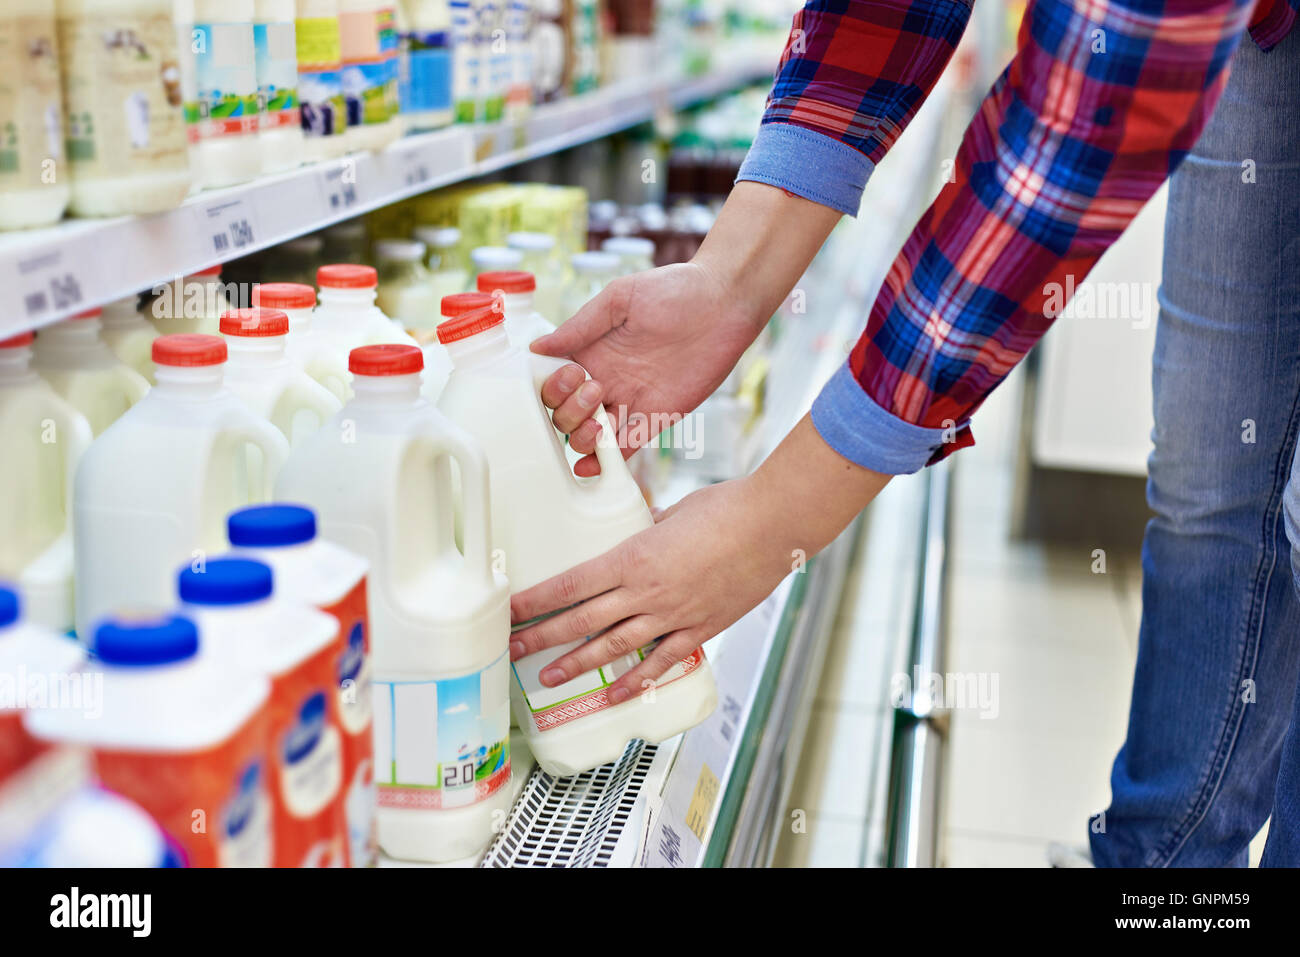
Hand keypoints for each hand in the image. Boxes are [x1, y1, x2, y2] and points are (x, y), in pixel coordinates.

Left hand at [508, 416, 891, 701]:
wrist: (772, 525)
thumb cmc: (726, 509)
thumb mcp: (673, 511)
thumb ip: (650, 525)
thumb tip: (641, 525)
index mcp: (632, 557)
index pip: (570, 584)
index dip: (535, 602)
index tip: (511, 611)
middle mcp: (645, 592)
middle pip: (580, 620)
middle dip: (541, 636)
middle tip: (511, 648)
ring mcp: (671, 615)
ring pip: (613, 646)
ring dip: (577, 663)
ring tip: (547, 676)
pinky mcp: (699, 629)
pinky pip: (660, 662)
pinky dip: (637, 680)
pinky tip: (616, 693)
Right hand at [533, 181, 842, 475]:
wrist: (723, 302)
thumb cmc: (672, 289)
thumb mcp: (618, 299)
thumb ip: (579, 327)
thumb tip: (537, 348)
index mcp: (590, 352)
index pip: (554, 383)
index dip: (553, 386)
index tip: (569, 373)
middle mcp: (605, 380)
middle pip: (566, 414)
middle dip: (570, 410)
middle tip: (594, 387)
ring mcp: (630, 402)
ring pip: (591, 436)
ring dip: (584, 436)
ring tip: (599, 420)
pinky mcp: (657, 417)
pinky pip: (626, 447)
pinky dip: (606, 460)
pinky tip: (591, 465)